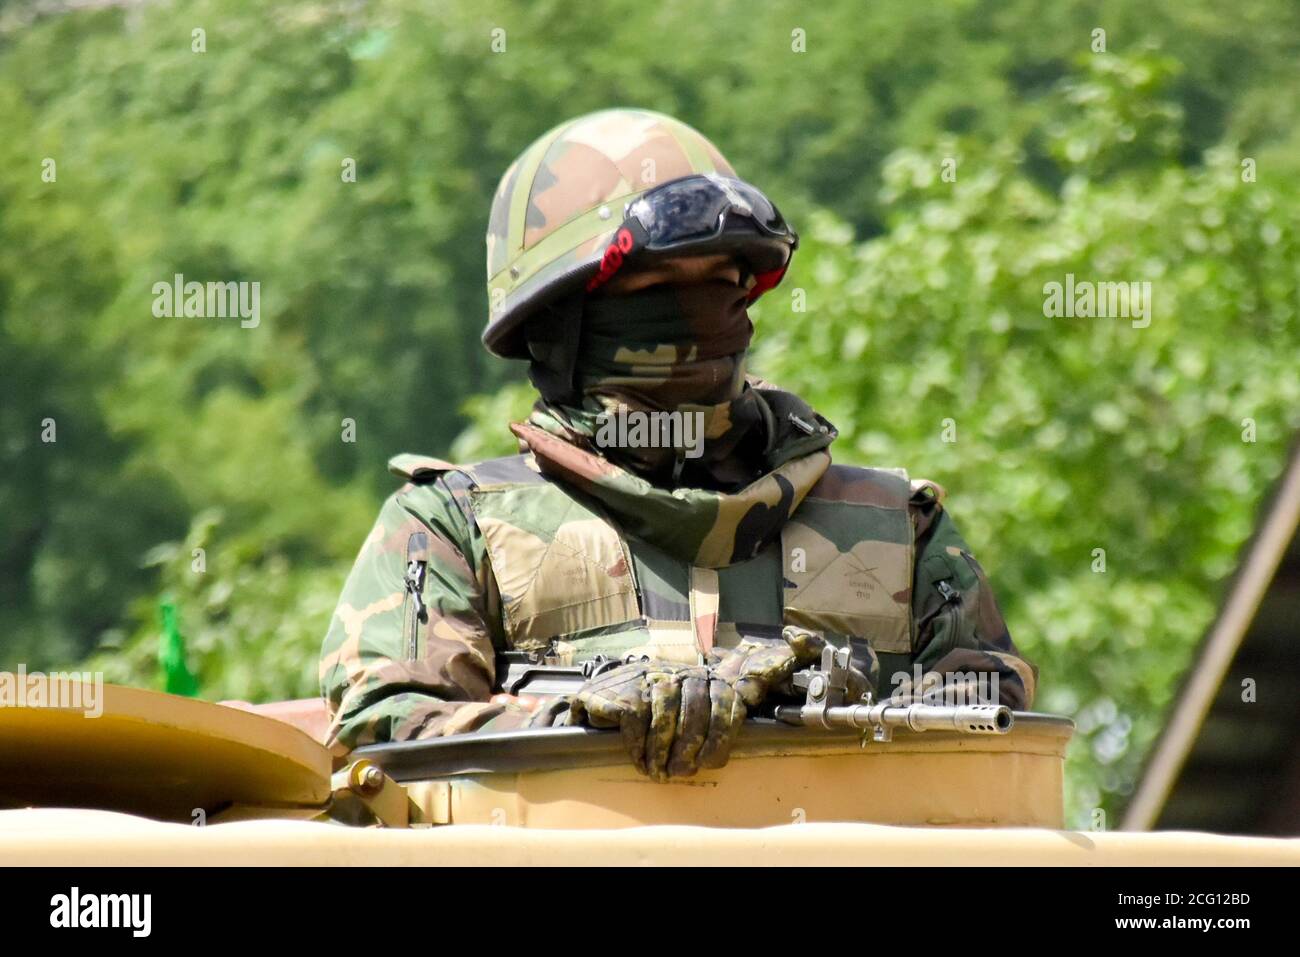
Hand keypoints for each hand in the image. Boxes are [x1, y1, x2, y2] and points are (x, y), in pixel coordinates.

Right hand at [565, 659, 744, 780]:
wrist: (602, 694)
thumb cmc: (651, 711)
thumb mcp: (682, 712)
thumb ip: (704, 729)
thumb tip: (716, 761)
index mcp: (701, 678)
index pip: (725, 699)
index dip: (721, 735)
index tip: (709, 763)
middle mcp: (679, 673)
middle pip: (695, 714)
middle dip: (688, 751)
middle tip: (680, 773)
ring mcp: (651, 678)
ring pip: (665, 720)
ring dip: (662, 753)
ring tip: (658, 773)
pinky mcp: (626, 690)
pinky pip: (637, 722)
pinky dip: (639, 748)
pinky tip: (640, 762)